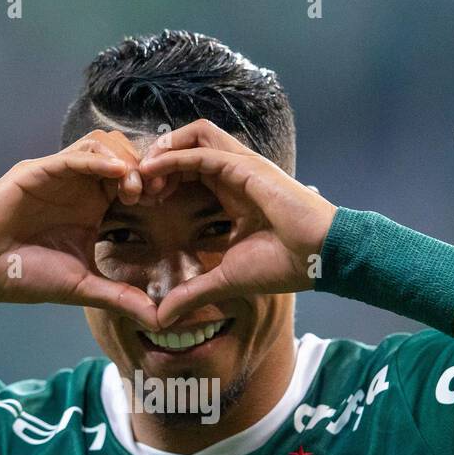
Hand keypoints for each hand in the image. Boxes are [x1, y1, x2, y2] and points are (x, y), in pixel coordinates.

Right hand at [0, 130, 159, 329]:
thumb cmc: (25, 275)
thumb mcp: (82, 287)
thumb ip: (120, 298)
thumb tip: (159, 319)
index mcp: (92, 204)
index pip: (132, 178)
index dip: (154, 184)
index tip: (169, 201)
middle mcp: (78, 184)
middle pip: (123, 153)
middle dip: (146, 167)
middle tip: (159, 192)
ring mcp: (58, 174)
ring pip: (101, 144)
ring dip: (124, 161)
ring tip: (135, 189)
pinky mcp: (36, 172)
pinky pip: (72, 156)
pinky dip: (97, 160)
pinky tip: (117, 175)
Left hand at [136, 119, 337, 326]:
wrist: (320, 258)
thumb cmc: (285, 265)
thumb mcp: (225, 280)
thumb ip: (192, 294)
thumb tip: (163, 318)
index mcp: (233, 193)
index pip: (190, 170)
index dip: (162, 180)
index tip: (139, 202)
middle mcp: (236, 173)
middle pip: (188, 146)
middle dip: (157, 160)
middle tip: (133, 185)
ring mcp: (243, 166)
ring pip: (195, 136)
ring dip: (163, 150)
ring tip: (141, 173)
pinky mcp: (247, 167)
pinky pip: (202, 152)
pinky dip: (174, 157)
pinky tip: (152, 171)